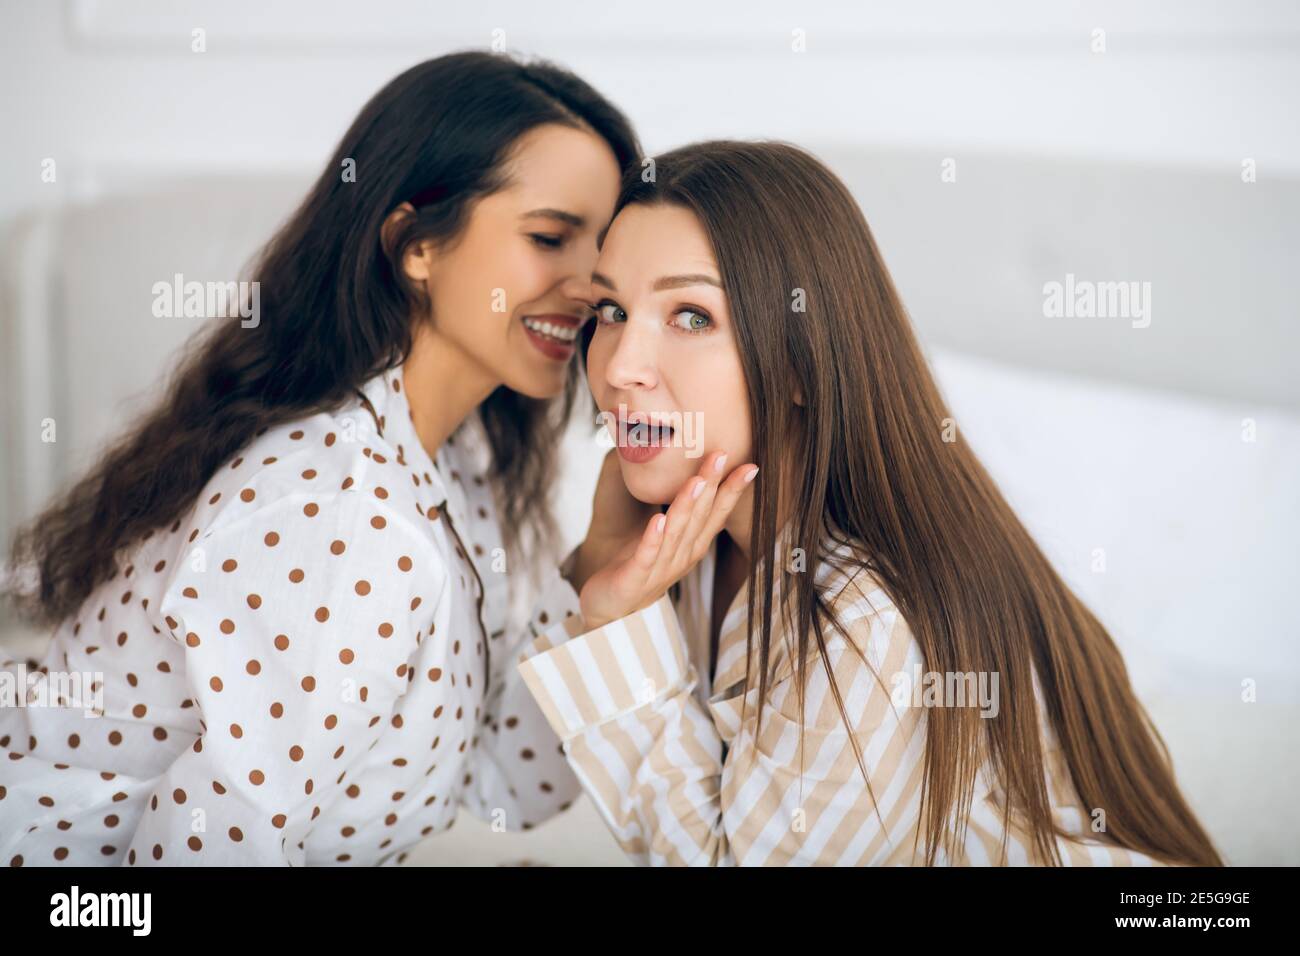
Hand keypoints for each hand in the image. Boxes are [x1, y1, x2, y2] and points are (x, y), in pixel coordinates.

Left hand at [577, 451, 758, 629]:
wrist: (612, 608)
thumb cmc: (640, 566)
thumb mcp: (668, 538)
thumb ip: (684, 513)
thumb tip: (695, 475)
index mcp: (692, 546)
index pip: (717, 514)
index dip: (732, 490)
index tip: (750, 466)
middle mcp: (682, 556)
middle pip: (699, 516)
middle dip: (711, 485)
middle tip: (721, 455)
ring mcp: (660, 569)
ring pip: (676, 533)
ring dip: (687, 506)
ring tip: (697, 481)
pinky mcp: (635, 578)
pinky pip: (646, 555)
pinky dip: (653, 538)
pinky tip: (658, 520)